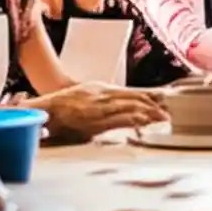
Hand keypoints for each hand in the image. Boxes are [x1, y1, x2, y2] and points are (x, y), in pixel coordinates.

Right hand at [27, 82, 166, 142]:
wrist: (43, 110)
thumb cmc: (62, 107)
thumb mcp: (85, 97)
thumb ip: (102, 102)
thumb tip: (120, 109)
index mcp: (100, 89)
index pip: (129, 92)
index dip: (147, 97)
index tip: (162, 101)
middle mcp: (101, 95)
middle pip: (133, 98)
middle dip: (152, 105)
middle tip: (168, 112)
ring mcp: (98, 107)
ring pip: (129, 107)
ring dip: (148, 113)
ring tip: (162, 117)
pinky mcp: (94, 121)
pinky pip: (118, 119)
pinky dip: (133, 120)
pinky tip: (144, 121)